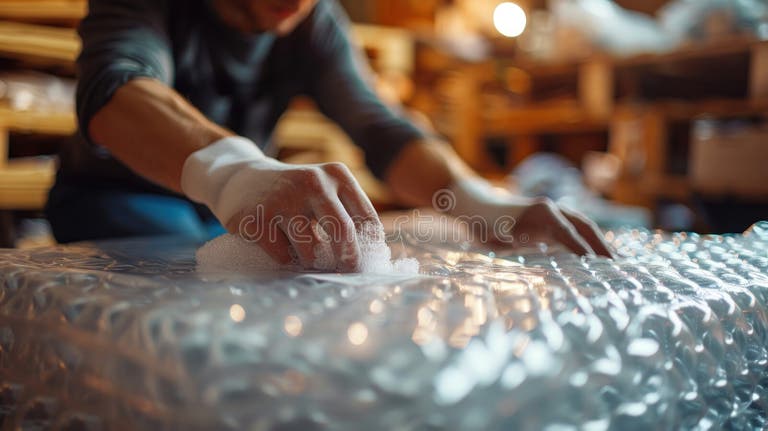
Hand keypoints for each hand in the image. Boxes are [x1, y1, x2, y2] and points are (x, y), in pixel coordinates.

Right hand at [181, 137, 380, 270]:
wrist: (239, 178)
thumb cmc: (292, 194)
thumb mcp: (322, 190)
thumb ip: (346, 216)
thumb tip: (371, 261)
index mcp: (336, 175)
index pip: (367, 219)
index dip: (370, 248)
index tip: (367, 266)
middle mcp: (313, 182)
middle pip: (343, 233)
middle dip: (349, 261)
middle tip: (347, 275)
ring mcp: (284, 199)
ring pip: (312, 250)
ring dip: (312, 263)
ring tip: (305, 257)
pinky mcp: (258, 218)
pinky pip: (283, 256)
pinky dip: (284, 260)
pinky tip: (277, 246)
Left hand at [448, 178, 613, 256]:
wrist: (474, 205)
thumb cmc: (481, 221)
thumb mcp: (491, 234)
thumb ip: (505, 239)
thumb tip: (518, 244)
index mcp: (540, 212)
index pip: (567, 233)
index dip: (581, 248)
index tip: (596, 264)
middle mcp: (551, 211)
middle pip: (584, 227)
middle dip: (601, 245)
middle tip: (619, 266)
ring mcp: (553, 215)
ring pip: (583, 228)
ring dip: (600, 244)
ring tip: (617, 263)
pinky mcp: (550, 223)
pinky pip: (575, 232)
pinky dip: (588, 243)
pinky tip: (597, 259)